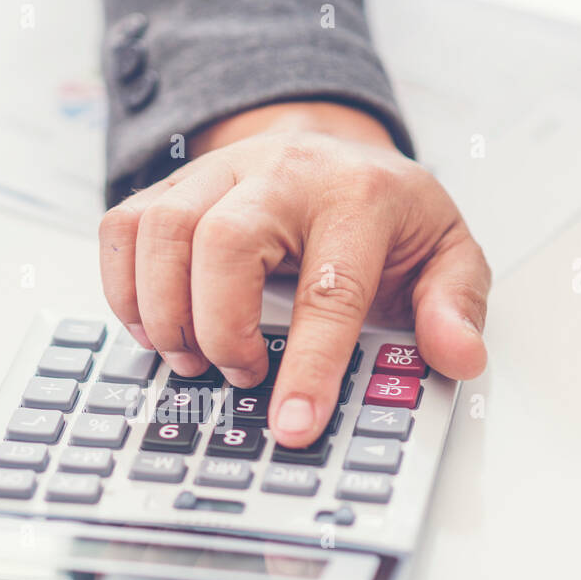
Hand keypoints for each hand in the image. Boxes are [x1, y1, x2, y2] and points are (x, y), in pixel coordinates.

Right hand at [99, 102, 490, 446]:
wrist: (338, 154)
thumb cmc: (387, 216)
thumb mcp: (446, 254)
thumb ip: (456, 304)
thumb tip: (458, 356)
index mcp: (358, 196)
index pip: (329, 289)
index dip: (309, 367)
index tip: (293, 425)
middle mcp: (283, 172)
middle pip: (221, 242)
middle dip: (219, 328)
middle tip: (236, 374)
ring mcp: (220, 172)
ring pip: (160, 228)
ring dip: (162, 311)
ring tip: (189, 357)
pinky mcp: (175, 184)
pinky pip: (122, 226)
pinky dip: (123, 287)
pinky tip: (153, 326)